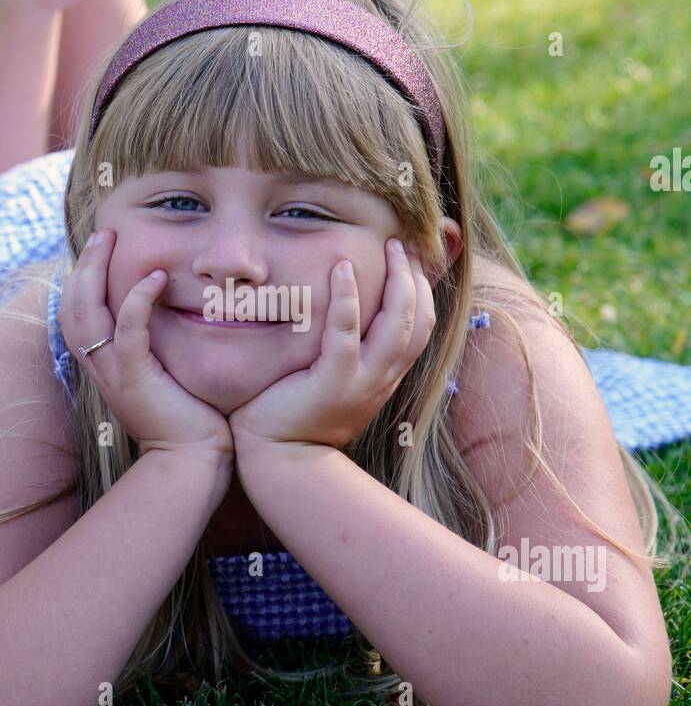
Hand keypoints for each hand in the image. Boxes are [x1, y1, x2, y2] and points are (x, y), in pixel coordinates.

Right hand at [60, 227, 234, 462]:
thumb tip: (175, 317)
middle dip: (83, 265)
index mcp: (104, 367)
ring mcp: (114, 374)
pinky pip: (127, 330)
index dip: (81, 279)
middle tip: (102, 233)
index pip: (77, 314)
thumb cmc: (191, 421)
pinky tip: (156, 277)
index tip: (99, 249)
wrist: (193, 464)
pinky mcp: (136, 380)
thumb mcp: (166, 377)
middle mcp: (101, 369)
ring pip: (87, 313)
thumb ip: (159, 349)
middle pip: (71, 307)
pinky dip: (137, 300)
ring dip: (97, 271)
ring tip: (113, 241)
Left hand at [228, 237, 435, 451]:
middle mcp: (383, 378)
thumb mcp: (336, 381)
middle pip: (419, 319)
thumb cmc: (297, 417)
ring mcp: (362, 381)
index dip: (423, 289)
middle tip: (401, 242)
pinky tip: (341, 269)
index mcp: (386, 375)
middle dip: (415, 276)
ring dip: (397, 280)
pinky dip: (346, 298)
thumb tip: (344, 316)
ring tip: (388, 246)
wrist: (282, 463)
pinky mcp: (332, 383)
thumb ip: (347, 352)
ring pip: (398, 324)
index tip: (411, 257)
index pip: (422, 327)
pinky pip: (345, 334)